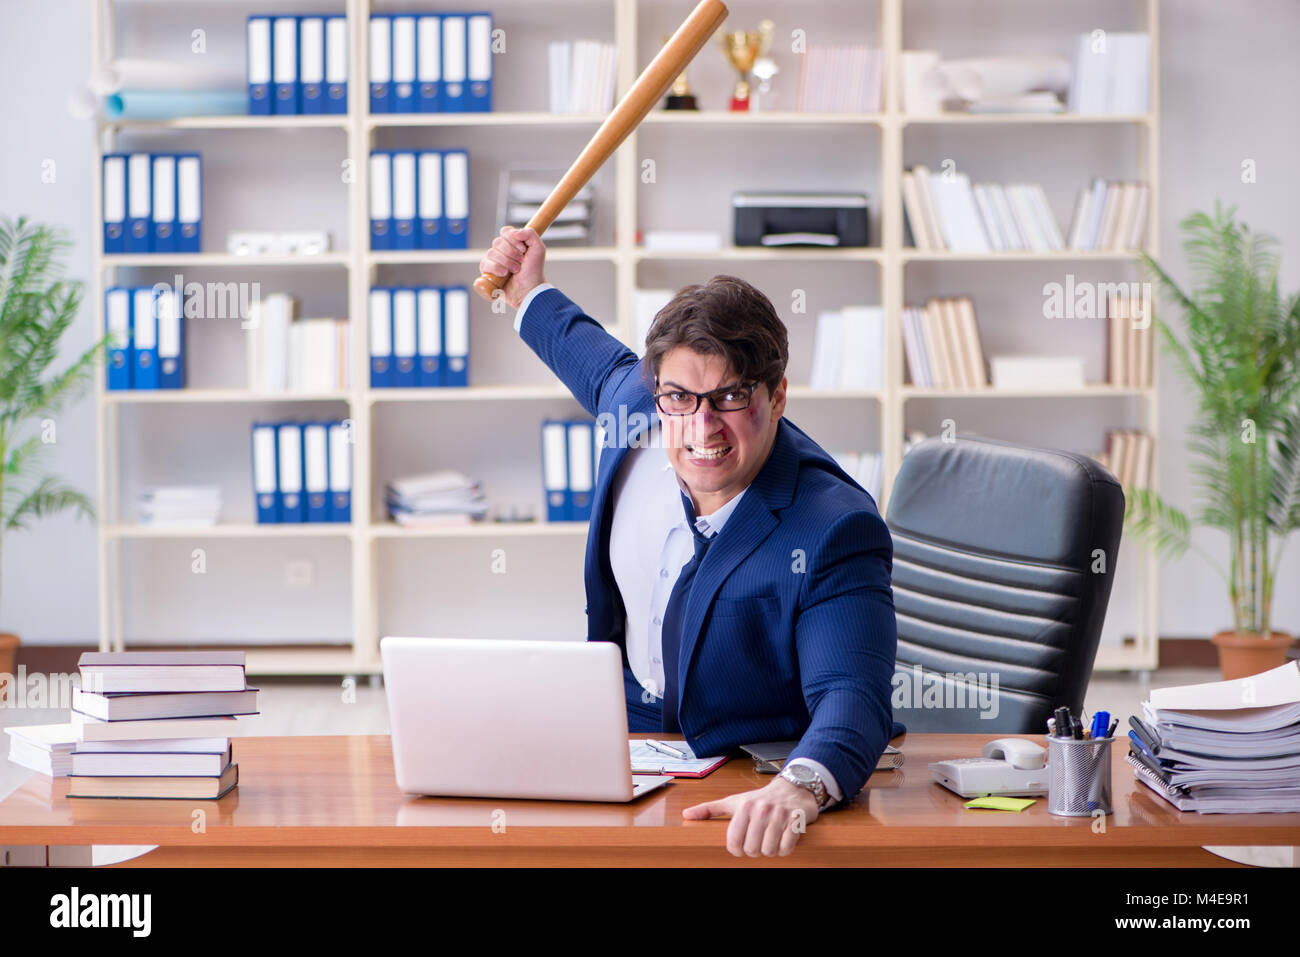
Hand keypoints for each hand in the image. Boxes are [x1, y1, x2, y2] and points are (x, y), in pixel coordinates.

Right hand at [478, 226, 545, 308]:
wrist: (529, 289)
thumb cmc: (534, 271)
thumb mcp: (538, 249)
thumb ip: (530, 234)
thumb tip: (515, 232)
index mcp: (512, 243)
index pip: (505, 232)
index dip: (513, 239)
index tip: (523, 249)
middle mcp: (501, 250)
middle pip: (497, 242)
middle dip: (511, 253)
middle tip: (521, 262)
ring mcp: (493, 261)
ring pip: (491, 253)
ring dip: (506, 262)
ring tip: (515, 271)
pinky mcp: (487, 272)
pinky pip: (485, 264)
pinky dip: (496, 268)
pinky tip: (504, 274)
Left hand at [682, 776, 819, 856]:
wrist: (792, 787)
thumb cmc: (760, 798)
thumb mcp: (734, 801)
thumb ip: (710, 809)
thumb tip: (687, 814)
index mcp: (744, 806)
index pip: (734, 841)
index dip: (737, 850)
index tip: (741, 846)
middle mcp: (761, 809)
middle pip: (752, 849)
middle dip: (754, 851)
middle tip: (758, 843)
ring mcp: (780, 815)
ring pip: (769, 850)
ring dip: (770, 850)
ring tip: (770, 841)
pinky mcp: (797, 820)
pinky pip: (787, 847)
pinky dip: (784, 849)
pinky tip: (783, 840)